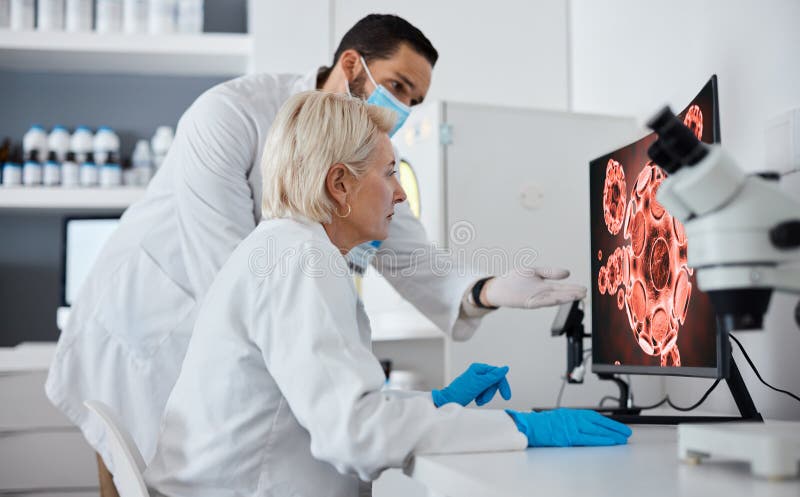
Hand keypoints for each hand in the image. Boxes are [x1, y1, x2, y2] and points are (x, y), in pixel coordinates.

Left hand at [431, 363, 511, 406]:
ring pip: (490, 388)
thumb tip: (505, 368)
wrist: (447, 401)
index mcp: (478, 368)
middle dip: (490, 392)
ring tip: (478, 401)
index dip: (502, 385)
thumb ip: (493, 376)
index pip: (497, 373)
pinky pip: (485, 392)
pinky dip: (482, 398)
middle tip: (483, 399)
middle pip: (494, 382)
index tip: (506, 396)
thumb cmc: (460, 392)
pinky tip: (476, 400)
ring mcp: (476, 381)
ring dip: (486, 396)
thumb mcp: (479, 384)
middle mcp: (478, 373)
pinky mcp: (475, 388)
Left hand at [482, 266, 586, 308]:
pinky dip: (548, 301)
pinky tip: (557, 299)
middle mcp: (542, 294)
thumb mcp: (534, 272)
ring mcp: (535, 299)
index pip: (562, 287)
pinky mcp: (527, 302)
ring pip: (552, 299)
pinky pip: (539, 302)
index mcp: (545, 286)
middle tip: (584, 293)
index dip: (573, 289)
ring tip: (576, 296)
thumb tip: (567, 273)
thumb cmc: (515, 279)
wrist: (498, 287)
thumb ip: (550, 272)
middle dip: (572, 294)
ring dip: (564, 298)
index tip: (584, 289)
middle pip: (560, 294)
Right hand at [506, 408, 631, 446]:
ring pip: (598, 430)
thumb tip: (589, 427)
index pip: (596, 417)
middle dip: (615, 427)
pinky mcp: (570, 436)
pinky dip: (602, 439)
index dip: (610, 422)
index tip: (619, 426)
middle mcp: (575, 418)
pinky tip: (612, 442)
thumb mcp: (562, 418)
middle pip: (600, 423)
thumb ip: (575, 421)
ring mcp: (573, 427)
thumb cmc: (544, 424)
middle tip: (627, 433)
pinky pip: (590, 438)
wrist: (531, 426)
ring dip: (612, 434)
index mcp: (574, 414)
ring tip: (623, 438)